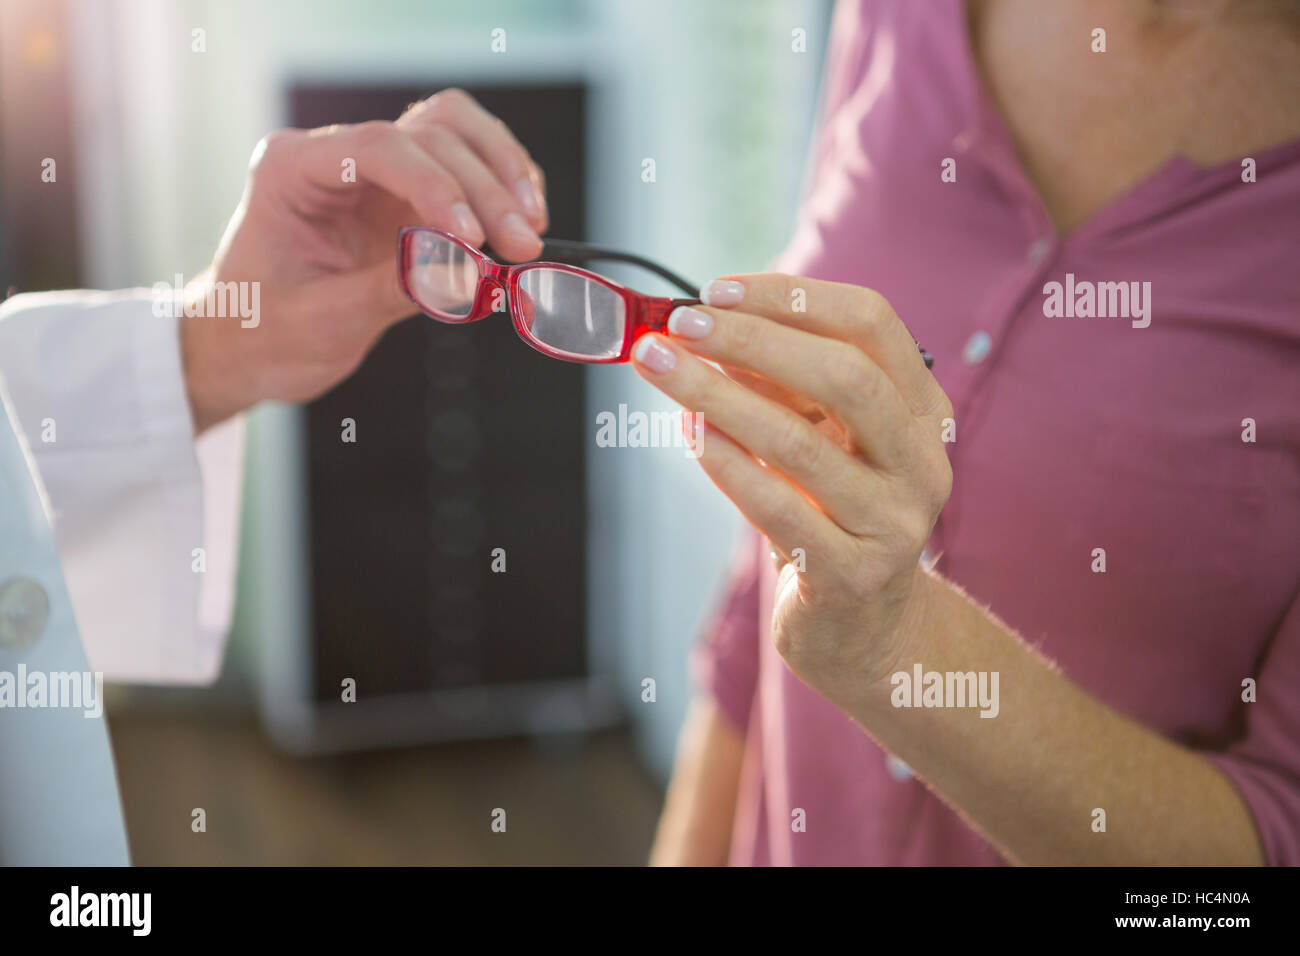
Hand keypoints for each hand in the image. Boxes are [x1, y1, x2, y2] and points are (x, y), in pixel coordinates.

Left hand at [181, 88, 547, 431]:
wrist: (246, 349)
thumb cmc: (263, 332)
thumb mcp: (322, 319)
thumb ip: (394, 290)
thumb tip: (468, 274)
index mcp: (293, 168)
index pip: (379, 148)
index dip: (437, 185)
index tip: (474, 238)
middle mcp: (337, 157)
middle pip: (430, 136)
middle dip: (483, 189)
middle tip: (521, 246)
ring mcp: (375, 175)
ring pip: (455, 134)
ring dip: (503, 174)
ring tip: (531, 229)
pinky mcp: (406, 200)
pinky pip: (467, 168)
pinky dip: (502, 188)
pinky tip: (525, 221)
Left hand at [632, 275, 952, 708]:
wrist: (863, 628)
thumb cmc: (829, 514)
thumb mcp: (818, 439)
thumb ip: (778, 386)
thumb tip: (705, 330)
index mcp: (923, 411)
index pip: (872, 323)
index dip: (792, 297)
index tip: (716, 290)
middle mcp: (922, 462)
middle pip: (845, 376)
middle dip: (753, 340)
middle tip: (681, 324)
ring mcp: (893, 523)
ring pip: (799, 443)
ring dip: (718, 396)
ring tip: (661, 367)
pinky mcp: (851, 576)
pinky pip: (777, 508)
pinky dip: (726, 463)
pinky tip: (688, 432)